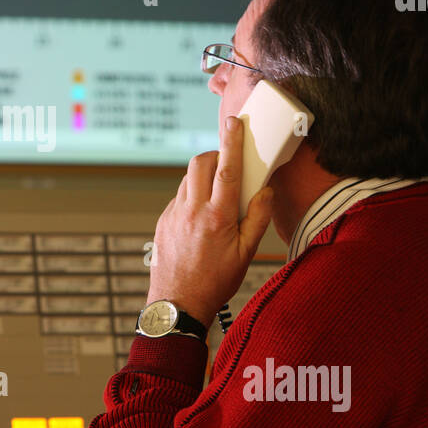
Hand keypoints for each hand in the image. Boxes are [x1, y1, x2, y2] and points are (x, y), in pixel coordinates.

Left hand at [146, 115, 274, 322]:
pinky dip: (191, 197)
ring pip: (187, 179)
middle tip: (228, 167)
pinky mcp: (162, 221)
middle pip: (200, 164)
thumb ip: (257, 218)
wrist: (177, 304)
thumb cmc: (215, 282)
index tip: (233, 123)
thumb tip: (265, 191)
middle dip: (215, 156)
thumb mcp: (246, 254)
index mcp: (218, 217)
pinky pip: (178, 197)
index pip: (226, 169)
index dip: (232, 142)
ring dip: (203, 177)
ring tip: (217, 198)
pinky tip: (201, 217)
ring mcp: (173, 214)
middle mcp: (192, 211)